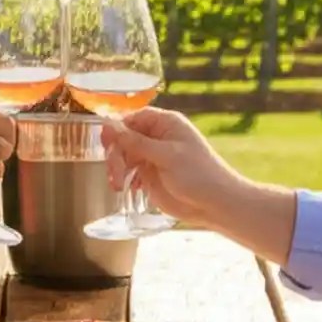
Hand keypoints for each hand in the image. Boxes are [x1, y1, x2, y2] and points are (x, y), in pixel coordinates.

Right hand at [100, 107, 240, 227]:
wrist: (215, 203)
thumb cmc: (197, 174)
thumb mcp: (166, 155)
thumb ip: (136, 142)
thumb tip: (108, 125)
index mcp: (165, 124)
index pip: (133, 118)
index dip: (117, 128)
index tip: (106, 143)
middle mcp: (157, 137)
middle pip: (124, 137)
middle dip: (116, 153)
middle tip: (116, 173)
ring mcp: (153, 156)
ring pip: (124, 155)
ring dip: (116, 168)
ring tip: (118, 185)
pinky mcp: (150, 175)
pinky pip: (129, 172)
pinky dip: (123, 178)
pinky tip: (124, 187)